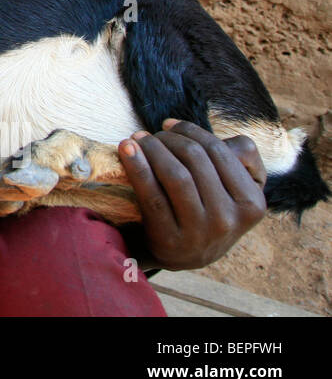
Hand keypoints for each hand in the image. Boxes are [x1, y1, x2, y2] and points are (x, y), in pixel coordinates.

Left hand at [119, 118, 266, 270]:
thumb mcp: (233, 190)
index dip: (190, 130)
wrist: (182, 253)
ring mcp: (200, 232)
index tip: (168, 124)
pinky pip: (151, 194)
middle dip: (168, 139)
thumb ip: (230, 155)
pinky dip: (136, 166)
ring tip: (135, 139)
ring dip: (151, 149)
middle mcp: (230, 219)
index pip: (220, 151)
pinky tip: (126, 149)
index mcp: (252, 203)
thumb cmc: (207, 209)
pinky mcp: (169, 239)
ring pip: (175, 174)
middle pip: (196, 158)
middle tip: (149, 135)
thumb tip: (177, 125)